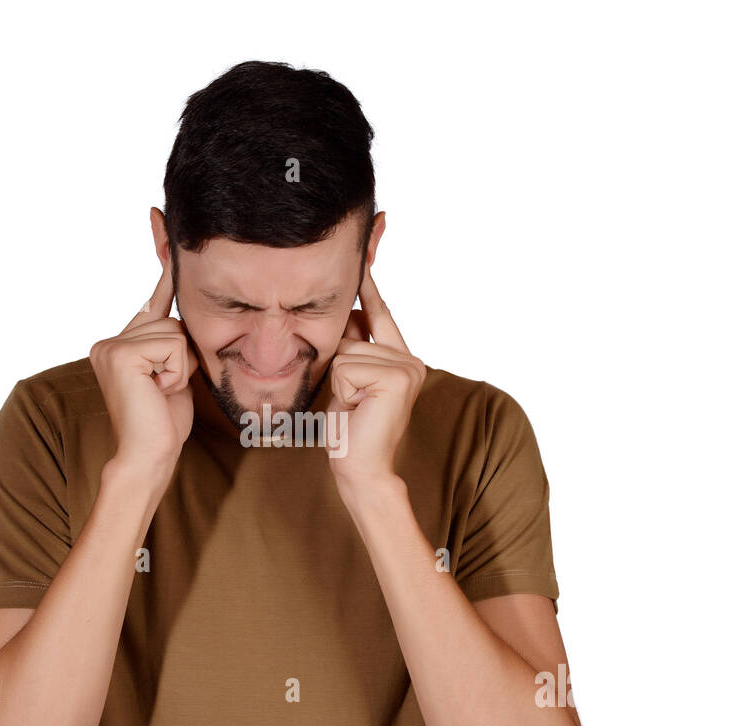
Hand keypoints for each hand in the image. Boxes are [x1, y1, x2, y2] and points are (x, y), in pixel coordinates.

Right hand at [89, 262, 198, 481]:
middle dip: (183, 356)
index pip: (153, 299)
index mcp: (119, 343)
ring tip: (159, 392)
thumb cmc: (163, 422)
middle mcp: (109, 340)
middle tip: (163, 388)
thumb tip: (185, 307)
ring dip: (180, 367)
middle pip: (173, 320)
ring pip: (175, 332)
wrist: (149, 456)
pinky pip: (172, 346)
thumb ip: (173, 341)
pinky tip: (157, 391)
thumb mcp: (175, 372)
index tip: (156, 216)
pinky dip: (175, 372)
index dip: (163, 265)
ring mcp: (111, 346)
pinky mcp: (120, 354)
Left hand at [326, 265, 426, 488]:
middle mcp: (411, 358)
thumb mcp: (348, 379)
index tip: (376, 230)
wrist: (360, 469)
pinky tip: (358, 409)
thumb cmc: (350, 430)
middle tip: (353, 402)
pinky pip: (348, 367)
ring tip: (356, 407)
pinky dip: (344, 391)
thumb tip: (346, 310)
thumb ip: (352, 345)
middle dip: (340, 366)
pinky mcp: (398, 378)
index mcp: (402, 357)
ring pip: (347, 351)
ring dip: (341, 382)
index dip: (369, 279)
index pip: (379, 310)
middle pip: (352, 332)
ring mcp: (408, 367)